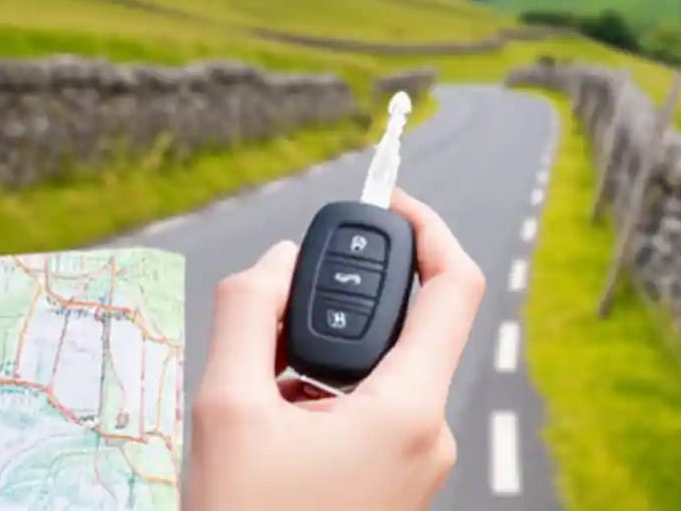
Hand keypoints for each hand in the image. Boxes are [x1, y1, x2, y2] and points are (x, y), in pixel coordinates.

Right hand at [185, 189, 484, 510]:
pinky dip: (321, 391)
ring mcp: (415, 463)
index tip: (386, 199)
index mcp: (408, 410)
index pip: (456, 286)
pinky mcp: (394, 481)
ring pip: (380, 367)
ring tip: (255, 382)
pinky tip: (269, 416)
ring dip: (319, 352)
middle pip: (407, 324)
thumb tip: (279, 259)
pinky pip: (370, 407)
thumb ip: (251, 310)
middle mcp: (428, 434)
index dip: (427, 226)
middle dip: (342, 300)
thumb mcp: (225, 407)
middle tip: (276, 307)